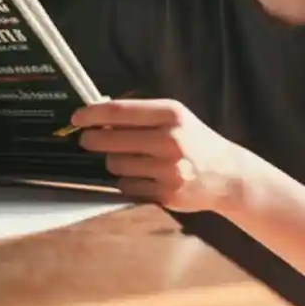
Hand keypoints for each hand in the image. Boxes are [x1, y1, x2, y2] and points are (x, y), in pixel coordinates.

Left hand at [72, 99, 245, 212]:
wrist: (228, 175)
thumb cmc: (195, 141)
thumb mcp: (175, 118)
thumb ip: (140, 115)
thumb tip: (97, 115)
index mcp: (171, 114)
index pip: (119, 111)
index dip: (91, 114)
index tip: (76, 118)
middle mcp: (170, 140)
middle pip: (110, 139)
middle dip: (92, 139)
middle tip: (88, 139)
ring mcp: (168, 169)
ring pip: (115, 164)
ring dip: (114, 161)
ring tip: (131, 159)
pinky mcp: (166, 193)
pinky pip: (126, 186)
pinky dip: (128, 181)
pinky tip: (143, 176)